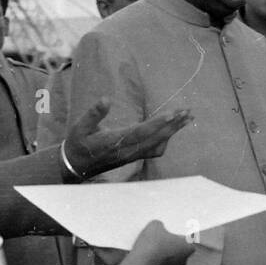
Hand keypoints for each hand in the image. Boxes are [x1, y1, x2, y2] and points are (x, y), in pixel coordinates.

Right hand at [65, 98, 191, 179]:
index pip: (141, 132)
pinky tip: (173, 130)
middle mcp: (127, 151)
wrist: (77, 166)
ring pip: (158, 144)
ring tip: (187, 118)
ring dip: (173, 131)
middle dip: (173, 124)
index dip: (158, 123)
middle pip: (155, 138)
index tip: (173, 113)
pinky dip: (166, 139)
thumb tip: (106, 99)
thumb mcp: (79, 127)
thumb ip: (93, 114)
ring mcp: (132, 155)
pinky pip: (154, 150)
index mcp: (115, 142)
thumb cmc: (78, 144)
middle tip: (188, 111)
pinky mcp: (134, 157)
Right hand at [125, 220, 196, 264]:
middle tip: (159, 237)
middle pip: (178, 250)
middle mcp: (183, 262)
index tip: (171, 230)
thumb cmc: (151, 245)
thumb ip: (160, 225)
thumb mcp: (155, 225)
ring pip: (168, 260)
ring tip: (149, 247)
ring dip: (161, 255)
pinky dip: (154, 263)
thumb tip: (159, 228)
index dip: (179, 234)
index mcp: (188, 248)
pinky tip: (144, 257)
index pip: (188, 239)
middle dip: (170, 244)